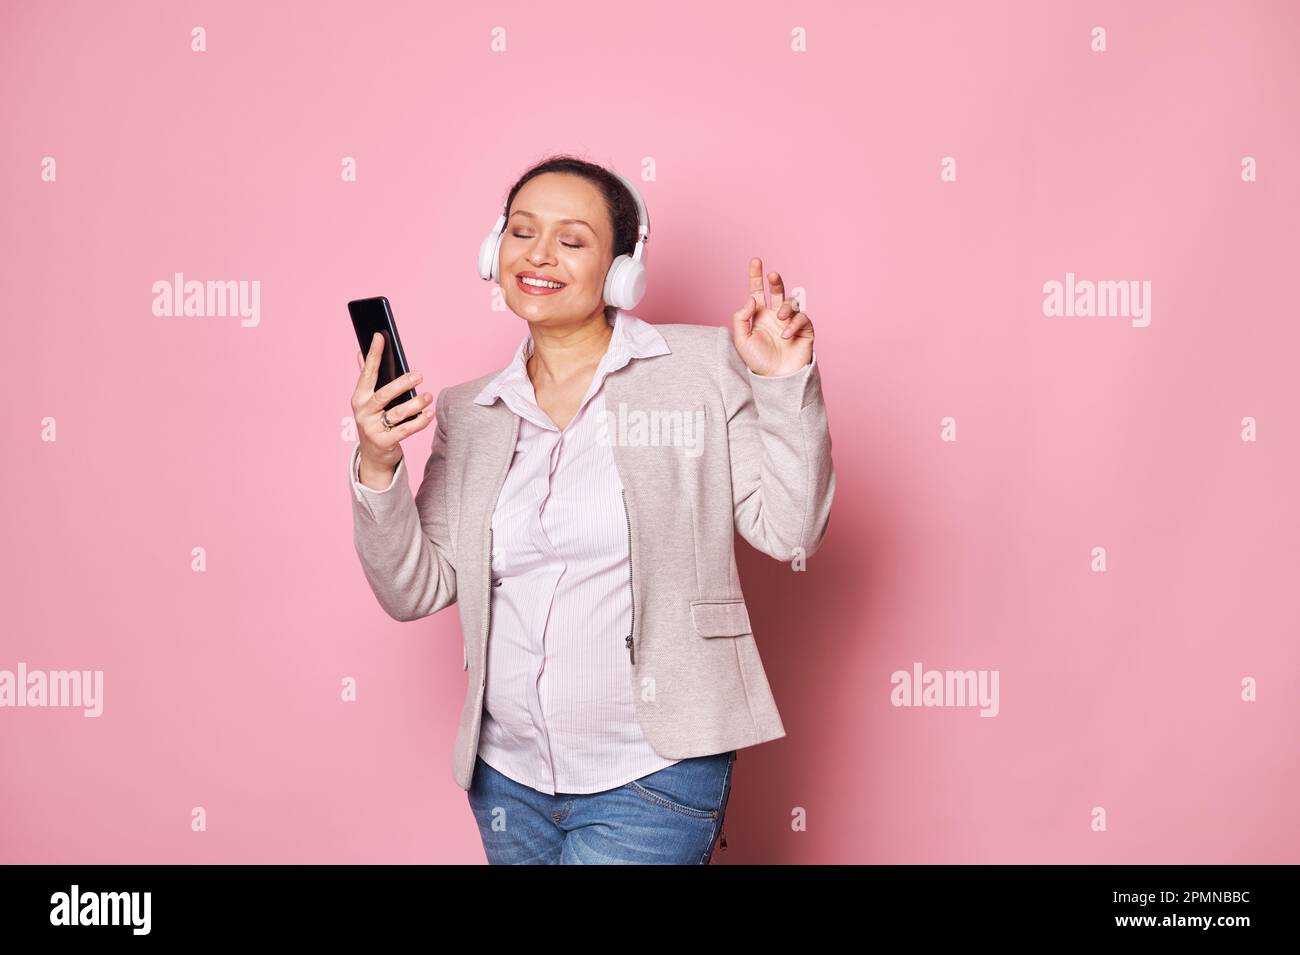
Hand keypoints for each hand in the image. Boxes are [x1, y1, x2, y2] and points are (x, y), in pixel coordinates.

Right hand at [351, 333, 434, 478]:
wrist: (373, 456)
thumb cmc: (375, 422)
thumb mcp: (368, 401)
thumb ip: (367, 379)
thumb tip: (360, 353)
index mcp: (359, 397)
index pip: (367, 373)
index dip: (373, 354)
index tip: (380, 336)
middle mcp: (363, 412)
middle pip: (384, 394)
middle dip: (402, 383)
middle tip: (419, 375)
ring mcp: (372, 428)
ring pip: (397, 413)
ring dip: (416, 403)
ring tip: (429, 396)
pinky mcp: (384, 442)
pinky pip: (405, 430)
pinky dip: (419, 421)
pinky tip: (429, 414)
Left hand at [730, 257, 813, 376]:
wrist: (776, 379)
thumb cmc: (758, 361)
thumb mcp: (742, 340)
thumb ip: (741, 318)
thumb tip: (751, 299)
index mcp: (759, 315)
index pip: (757, 292)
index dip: (756, 276)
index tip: (755, 261)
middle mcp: (775, 315)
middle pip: (777, 291)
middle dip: (775, 281)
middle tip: (772, 275)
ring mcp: (790, 322)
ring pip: (791, 303)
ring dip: (786, 307)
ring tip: (780, 318)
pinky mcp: (804, 330)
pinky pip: (802, 318)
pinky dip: (794, 324)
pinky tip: (785, 335)